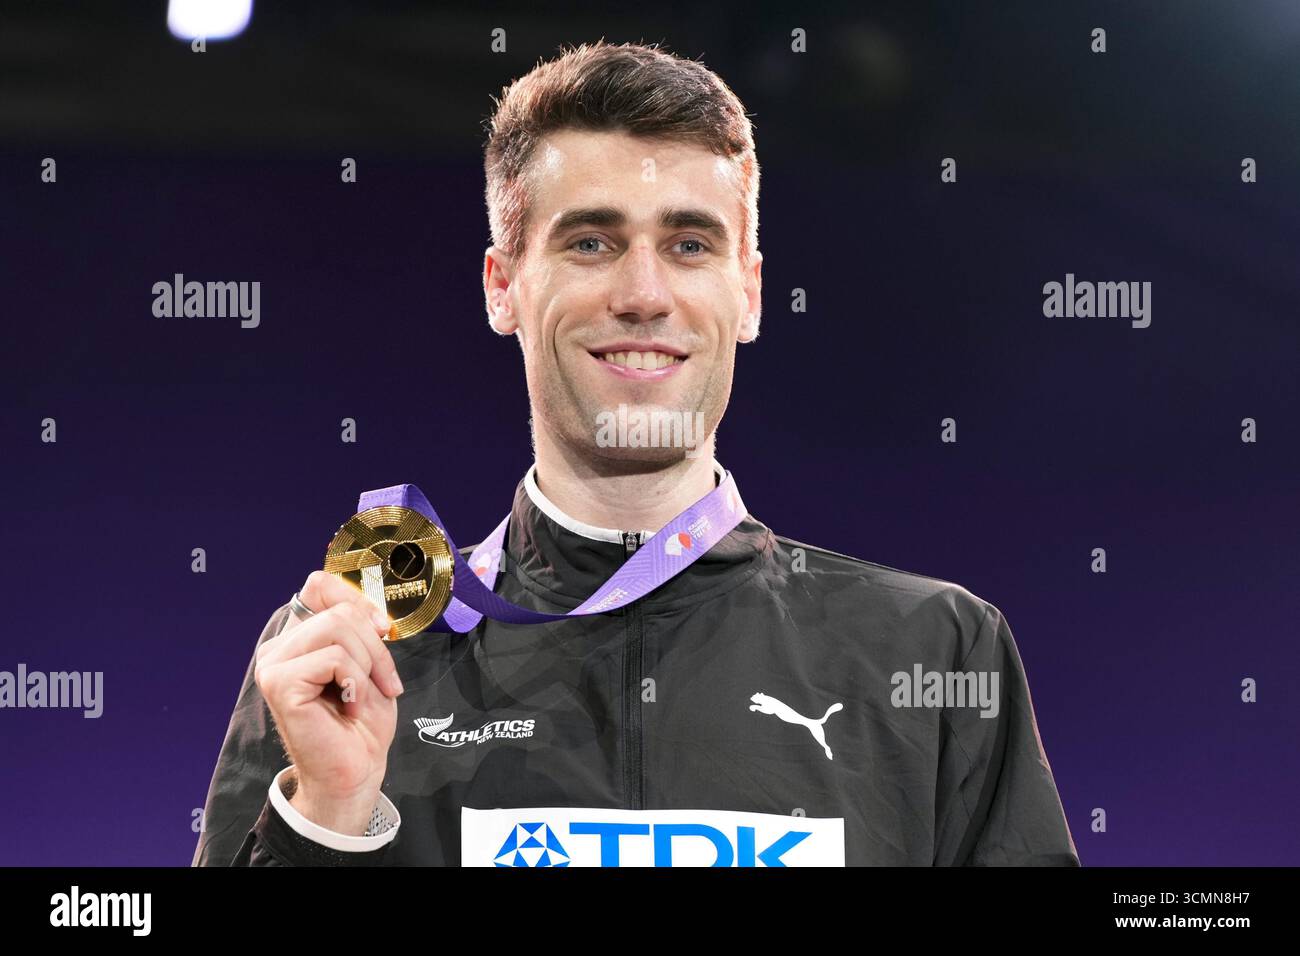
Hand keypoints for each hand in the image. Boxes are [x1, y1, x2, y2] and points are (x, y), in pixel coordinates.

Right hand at [254, 570, 403, 834]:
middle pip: (339, 610)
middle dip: (375, 645)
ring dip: (368, 663)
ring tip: (362, 695)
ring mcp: (274, 665)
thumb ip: (360, 627)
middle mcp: (278, 647)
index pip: (319, 585)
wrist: (355, 770)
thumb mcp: (369, 661)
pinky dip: (356, 681)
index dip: (356, 598)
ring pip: (338, 628)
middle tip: (383, 681)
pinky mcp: (280, 684)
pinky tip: (348, 705)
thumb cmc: (361, 722)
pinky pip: (336, 657)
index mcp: (297, 637)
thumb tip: (369, 610)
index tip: (381, 629)